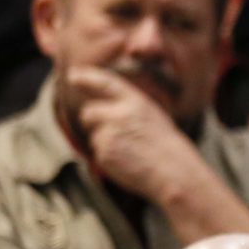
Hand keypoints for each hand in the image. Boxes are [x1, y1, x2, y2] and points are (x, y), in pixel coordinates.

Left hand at [68, 66, 205, 204]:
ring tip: (131, 152)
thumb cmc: (168, 148)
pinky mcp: (104, 153)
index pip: (106, 83)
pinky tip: (129, 162)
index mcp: (136, 102)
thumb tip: (101, 110)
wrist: (175, 173)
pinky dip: (110, 159)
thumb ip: (128, 110)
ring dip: (105, 143)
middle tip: (113, 134)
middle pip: (89, 112)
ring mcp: (110, 133)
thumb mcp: (153, 118)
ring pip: (94, 135)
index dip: (88, 77)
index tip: (74, 75)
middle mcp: (119, 114)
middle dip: (93, 122)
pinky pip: (98, 153)